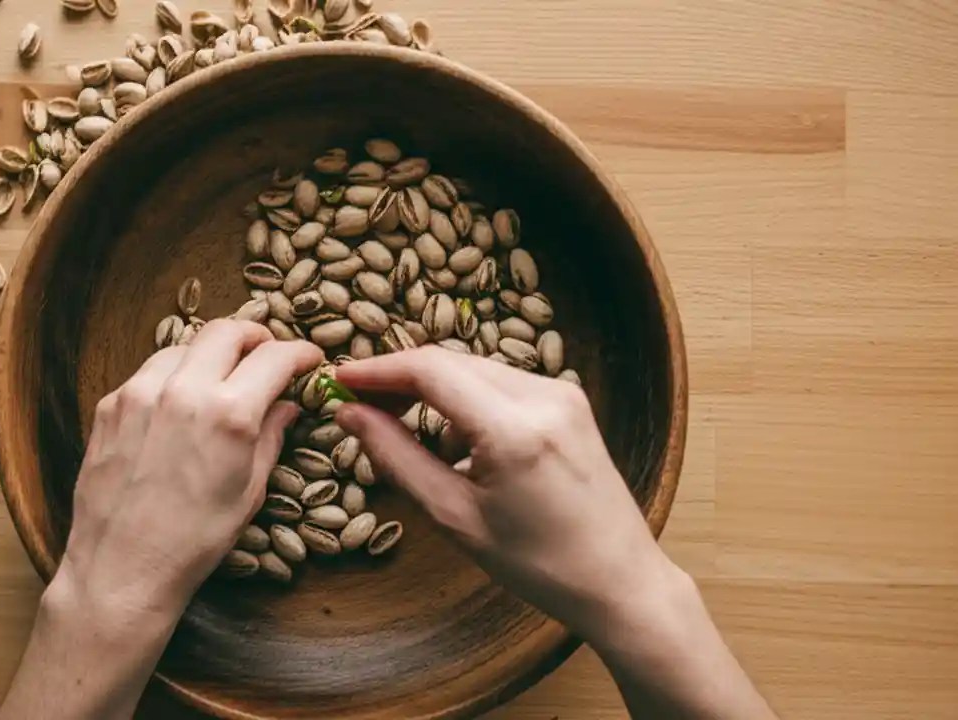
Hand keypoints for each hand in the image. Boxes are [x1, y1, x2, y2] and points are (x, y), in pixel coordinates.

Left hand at [61, 319, 323, 606]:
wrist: (122, 566)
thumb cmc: (193, 540)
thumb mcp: (248, 490)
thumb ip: (270, 436)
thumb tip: (286, 406)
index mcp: (229, 414)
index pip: (274, 357)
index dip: (300, 352)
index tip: (309, 358)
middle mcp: (183, 391)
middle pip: (226, 331)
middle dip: (254, 336)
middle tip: (266, 353)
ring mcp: (140, 393)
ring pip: (184, 346)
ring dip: (210, 353)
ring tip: (222, 376)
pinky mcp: (111, 405)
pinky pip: (149, 372)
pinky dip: (173, 376)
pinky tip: (181, 403)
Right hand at [333, 347, 671, 635]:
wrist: (619, 580)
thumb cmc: (539, 563)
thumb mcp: (454, 516)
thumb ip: (396, 458)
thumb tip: (350, 415)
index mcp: (513, 429)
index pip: (429, 369)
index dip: (376, 370)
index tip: (338, 380)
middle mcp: (543, 397)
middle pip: (450, 362)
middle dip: (399, 378)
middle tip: (357, 404)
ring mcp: (562, 394)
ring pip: (473, 370)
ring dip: (433, 390)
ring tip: (401, 430)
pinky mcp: (570, 402)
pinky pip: (500, 384)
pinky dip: (466, 402)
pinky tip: (454, 444)